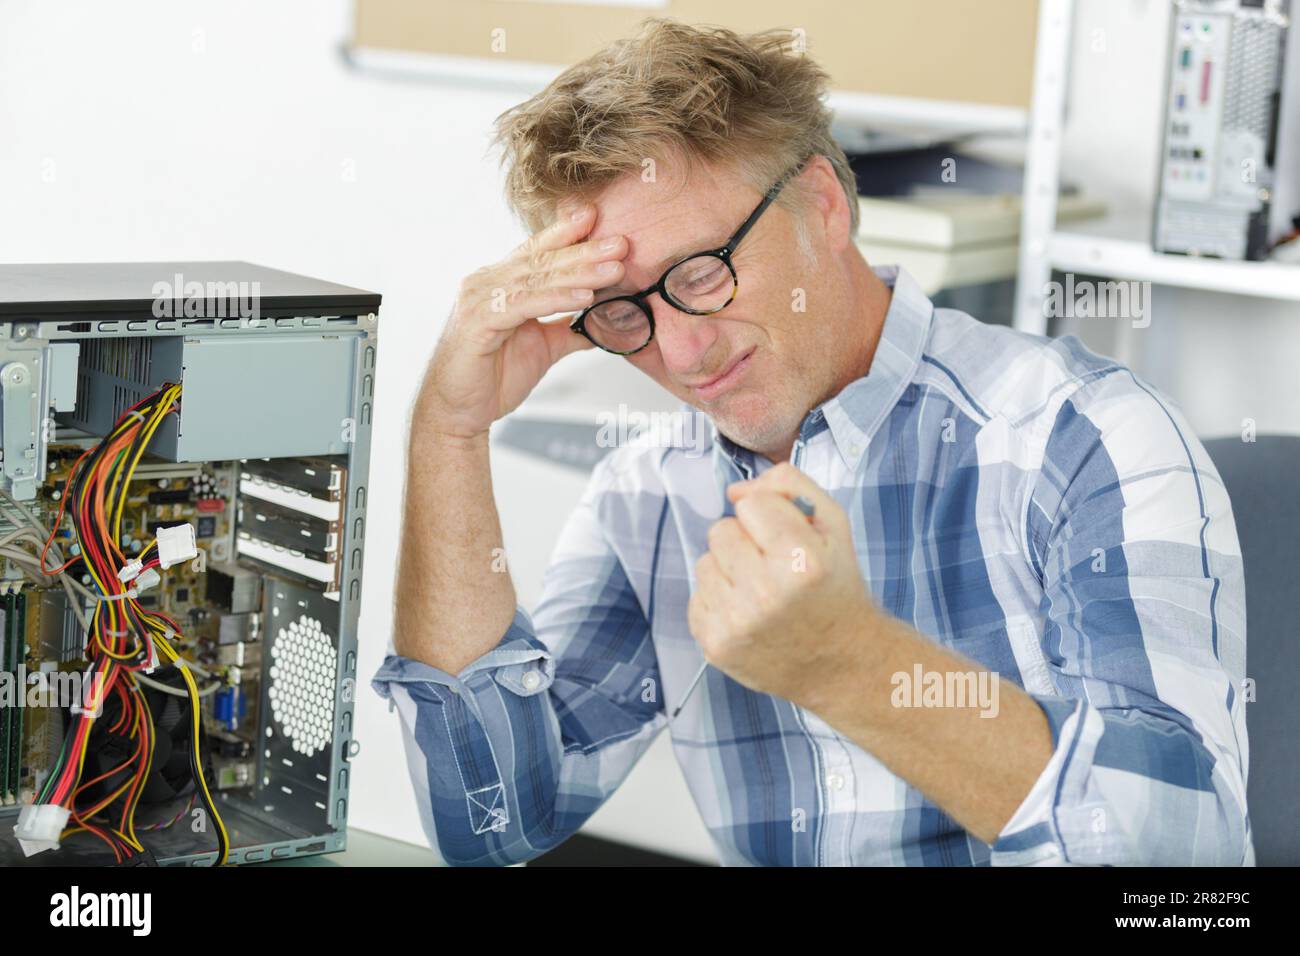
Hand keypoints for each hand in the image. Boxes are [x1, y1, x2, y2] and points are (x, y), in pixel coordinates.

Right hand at [417, 203, 626, 439]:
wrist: (458, 413)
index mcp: (499, 284)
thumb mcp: (541, 347)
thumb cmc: (490, 379)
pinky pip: (525, 305)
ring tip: (614, 269)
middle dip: (584, 250)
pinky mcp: (479, 322)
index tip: (598, 218)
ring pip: (536, 279)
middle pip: (542, 260)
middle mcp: (486, 283)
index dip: (567, 234)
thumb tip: (598, 322)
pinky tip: (584, 296)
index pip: (537, 252)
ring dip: (579, 272)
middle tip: (621, 243)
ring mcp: (480, 300)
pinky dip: (557, 299)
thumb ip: (566, 329)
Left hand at [687, 462, 874, 710]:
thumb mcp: (833, 526)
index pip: (750, 504)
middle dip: (744, 542)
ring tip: (761, 592)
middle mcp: (766, 592)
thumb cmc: (834, 587)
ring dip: (729, 571)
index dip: (769, 516)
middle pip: (720, 530)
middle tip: (773, 567)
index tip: (787, 540)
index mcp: (801, 560)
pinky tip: (748, 614)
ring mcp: (736, 623)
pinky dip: (719, 601)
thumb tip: (735, 492)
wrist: (839, 663)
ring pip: (704, 562)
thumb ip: (789, 487)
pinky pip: (696, 597)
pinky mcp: (715, 644)